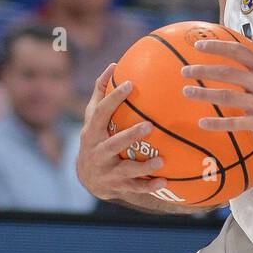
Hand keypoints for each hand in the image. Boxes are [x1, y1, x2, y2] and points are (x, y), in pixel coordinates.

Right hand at [76, 64, 171, 204]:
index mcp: (92, 132)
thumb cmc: (95, 137)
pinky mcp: (117, 186)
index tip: (129, 84)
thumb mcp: (93, 117)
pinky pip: (135, 187)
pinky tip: (165, 182)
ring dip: (144, 166)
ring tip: (161, 160)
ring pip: (126, 170)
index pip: (101, 112)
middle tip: (149, 125)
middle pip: (113, 144)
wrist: (87, 177)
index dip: (113, 98)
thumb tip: (113, 65)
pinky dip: (149, 186)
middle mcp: (98, 152)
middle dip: (130, 136)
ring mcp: (108, 171)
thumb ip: (101, 92)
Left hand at [180, 37, 252, 145]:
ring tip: (186, 92)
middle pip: (227, 73)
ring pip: (227, 97)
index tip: (199, 45)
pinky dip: (218, 123)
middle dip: (203, 71)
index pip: (239, 52)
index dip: (217, 47)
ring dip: (204, 94)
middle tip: (184, 71)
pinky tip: (202, 122)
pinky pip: (236, 123)